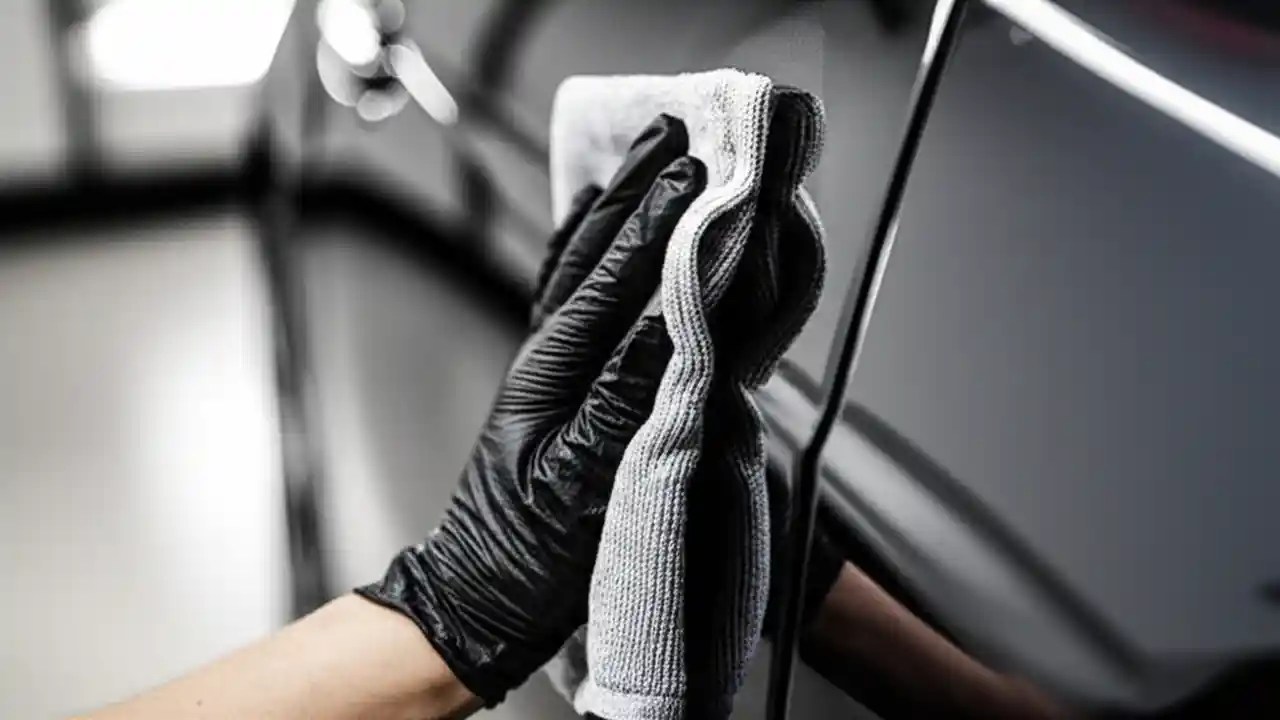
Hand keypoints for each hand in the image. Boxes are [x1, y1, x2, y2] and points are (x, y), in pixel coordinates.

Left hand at [357, 115, 706, 705]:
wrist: (481, 597)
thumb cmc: (527, 554)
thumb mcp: (581, 485)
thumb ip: (624, 399)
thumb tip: (671, 327)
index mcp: (556, 370)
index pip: (616, 276)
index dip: (659, 221)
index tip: (699, 172)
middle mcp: (548, 356)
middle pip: (592, 252)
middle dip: (635, 191)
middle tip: (672, 138)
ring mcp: (548, 369)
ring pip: (580, 267)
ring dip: (612, 211)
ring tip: (640, 165)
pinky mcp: (556, 390)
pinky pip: (576, 303)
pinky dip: (591, 259)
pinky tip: (601, 247)